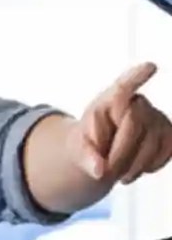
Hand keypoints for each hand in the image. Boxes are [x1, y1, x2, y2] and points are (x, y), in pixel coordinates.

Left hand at [71, 62, 171, 184]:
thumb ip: (85, 158)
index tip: (150, 66)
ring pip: (152, 142)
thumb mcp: (78, 150)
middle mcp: (136, 103)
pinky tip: (135, 167)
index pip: (123, 87)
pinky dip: (150, 166)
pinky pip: (167, 151)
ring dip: (135, 165)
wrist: (105, 153)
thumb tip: (98, 170)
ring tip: (117, 173)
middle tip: (107, 171)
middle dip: (120, 153)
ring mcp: (157, 117)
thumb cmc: (90, 144)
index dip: (136, 77)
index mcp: (109, 101)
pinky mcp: (170, 133)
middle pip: (134, 123)